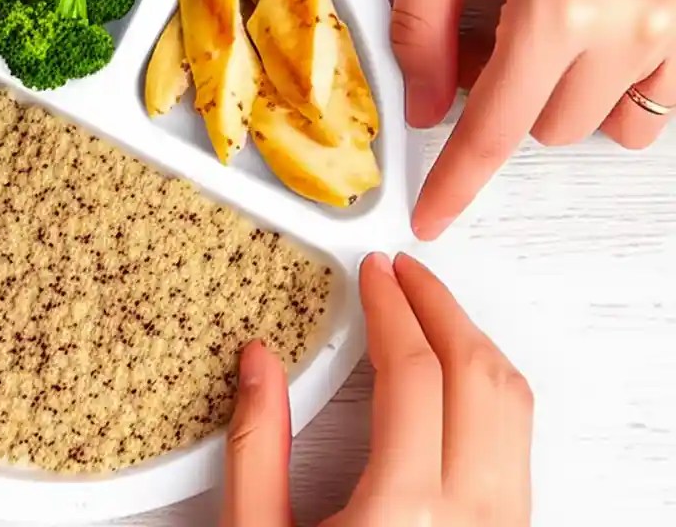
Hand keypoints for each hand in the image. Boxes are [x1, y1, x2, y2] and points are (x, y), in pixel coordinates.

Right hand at [220, 253, 532, 526]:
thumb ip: (256, 450)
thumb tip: (258, 364)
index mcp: (402, 509)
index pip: (413, 374)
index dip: (392, 309)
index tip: (374, 274)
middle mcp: (468, 513)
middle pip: (476, 373)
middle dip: (439, 306)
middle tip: (402, 274)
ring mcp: (502, 523)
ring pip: (510, 400)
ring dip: (471, 340)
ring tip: (428, 310)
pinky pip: (518, 435)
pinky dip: (487, 382)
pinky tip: (452, 368)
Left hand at [392, 0, 675, 239]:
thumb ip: (423, 23)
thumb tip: (425, 104)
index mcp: (559, 6)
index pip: (492, 130)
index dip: (456, 184)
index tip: (434, 217)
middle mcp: (633, 27)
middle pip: (546, 128)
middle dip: (505, 96)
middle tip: (491, 28)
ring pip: (604, 120)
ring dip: (562, 92)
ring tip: (547, 21)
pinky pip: (658, 95)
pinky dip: (614, 81)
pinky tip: (594, 26)